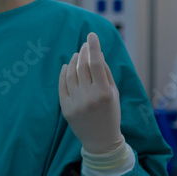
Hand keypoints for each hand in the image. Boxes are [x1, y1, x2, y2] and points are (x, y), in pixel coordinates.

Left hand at [59, 33, 123, 153]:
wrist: (101, 140)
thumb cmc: (111, 113)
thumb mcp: (114, 93)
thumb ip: (106, 73)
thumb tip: (96, 53)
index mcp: (104, 92)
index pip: (96, 63)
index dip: (93, 47)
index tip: (91, 35)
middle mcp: (89, 96)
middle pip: (82, 66)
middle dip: (83, 52)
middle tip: (84, 45)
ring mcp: (75, 102)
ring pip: (70, 74)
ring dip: (73, 60)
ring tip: (77, 54)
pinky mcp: (65, 108)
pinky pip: (62, 85)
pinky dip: (63, 73)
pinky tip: (66, 66)